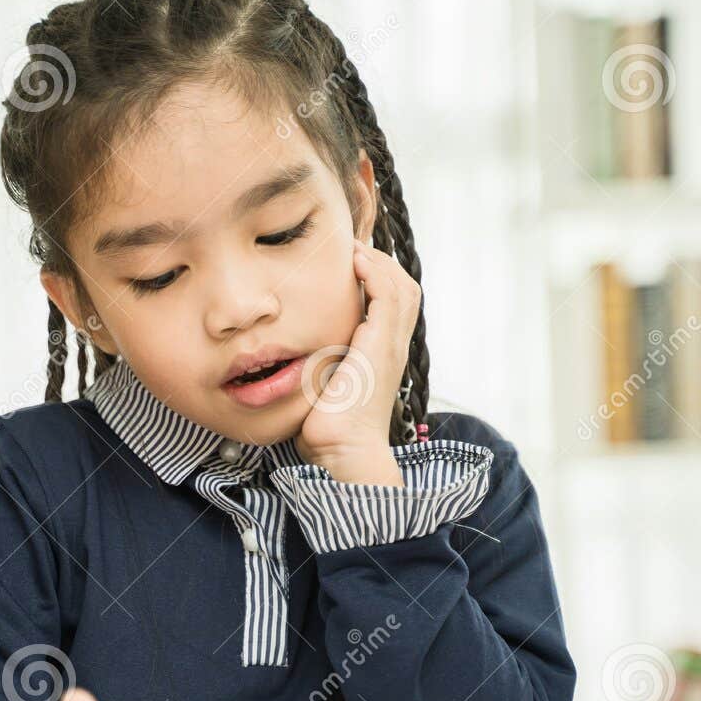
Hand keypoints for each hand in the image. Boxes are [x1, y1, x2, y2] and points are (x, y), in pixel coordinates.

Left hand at [293, 237, 420, 485]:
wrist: (341, 451)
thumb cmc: (327, 429)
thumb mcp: (324, 387)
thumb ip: (320, 365)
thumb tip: (294, 356)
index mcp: (383, 356)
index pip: (394, 304)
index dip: (378, 278)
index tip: (351, 263)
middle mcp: (393, 348)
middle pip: (405, 289)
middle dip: (381, 264)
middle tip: (353, 248)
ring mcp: (390, 347)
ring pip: (402, 287)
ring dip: (378, 263)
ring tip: (354, 250)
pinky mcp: (379, 347)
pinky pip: (388, 297)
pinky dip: (375, 274)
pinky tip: (356, 262)